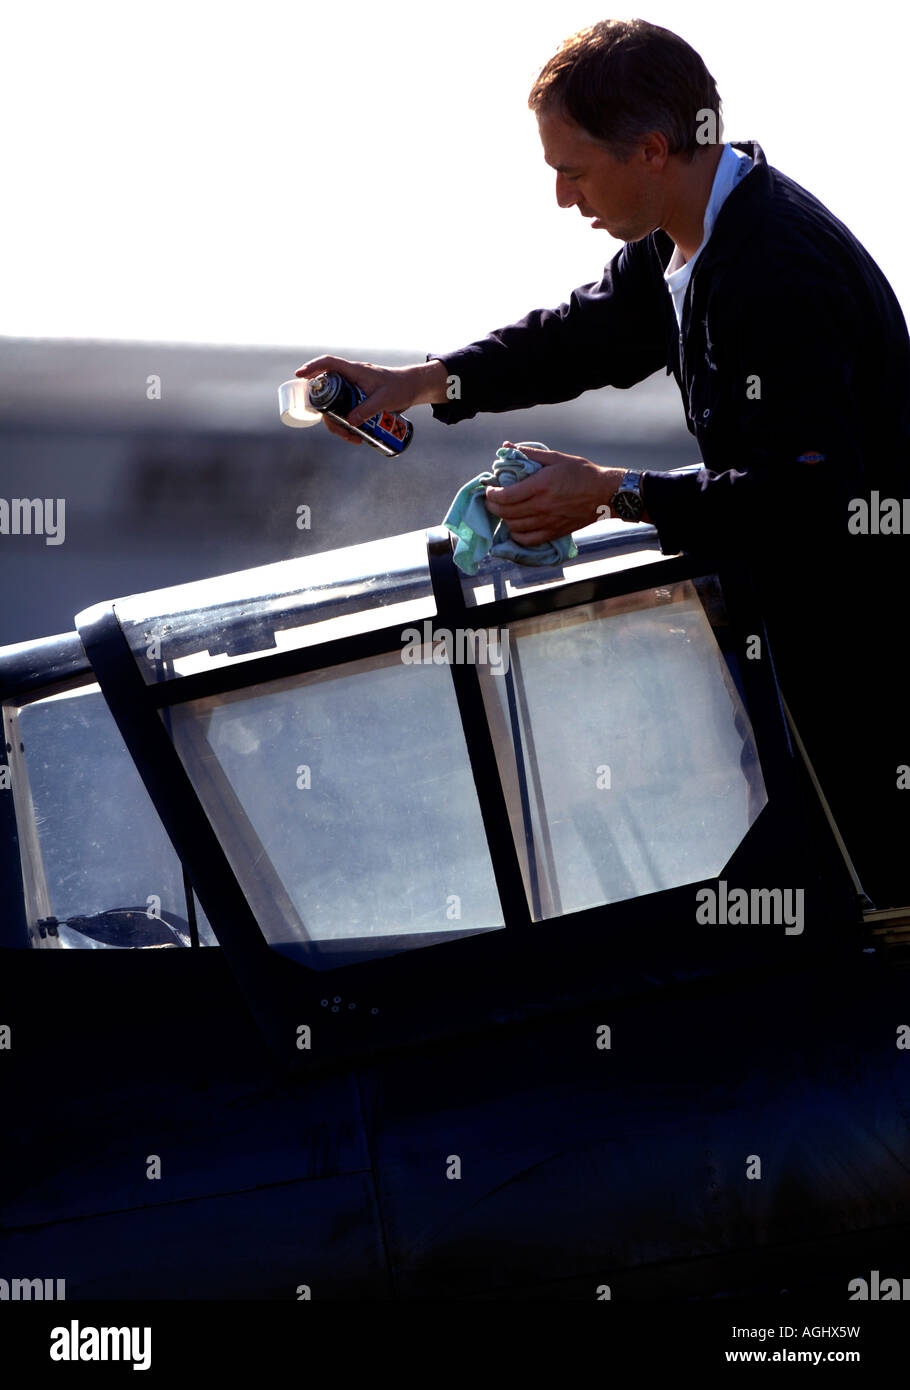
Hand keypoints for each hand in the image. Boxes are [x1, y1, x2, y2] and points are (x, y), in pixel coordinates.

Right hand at [295, 355, 444, 443]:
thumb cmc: (400, 387)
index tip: (299, 376)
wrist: (413, 389)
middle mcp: (350, 379)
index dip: (312, 368)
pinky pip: (346, 412)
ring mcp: (353, 390)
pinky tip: (357, 436)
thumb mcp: (384, 399)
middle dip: (328, 414)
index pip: (329, 364)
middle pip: (327, 393)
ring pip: (336, 407)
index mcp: (354, 371)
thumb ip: (367, 409)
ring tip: (354, 439)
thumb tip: (349, 422)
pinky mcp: (358, 400)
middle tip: (338, 431)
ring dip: (339, 425)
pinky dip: (347, 425)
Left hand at [484, 442, 622, 543]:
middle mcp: (542, 506)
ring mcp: (548, 522)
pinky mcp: (554, 532)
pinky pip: (528, 540)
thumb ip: (530, 453)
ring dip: (503, 519)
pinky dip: (517, 535)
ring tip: (504, 510)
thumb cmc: (582, 473)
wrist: (606, 493)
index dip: (491, 494)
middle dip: (492, 506)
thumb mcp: (556, 458)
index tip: (489, 489)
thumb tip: (507, 447)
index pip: (505, 496)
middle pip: (506, 513)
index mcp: (540, 486)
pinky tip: (516, 527)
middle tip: (491, 500)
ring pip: (514, 527)